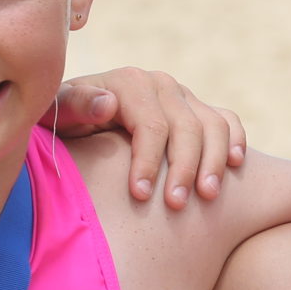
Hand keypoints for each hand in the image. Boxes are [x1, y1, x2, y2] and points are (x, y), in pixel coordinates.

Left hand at [56, 67, 245, 207]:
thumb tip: (108, 104)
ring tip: (208, 196)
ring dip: (215, 161)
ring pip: (213, 125)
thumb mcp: (55, 112)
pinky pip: (226, 120)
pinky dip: (235, 140)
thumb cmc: (62, 123)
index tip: (140, 197)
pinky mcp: (196, 109)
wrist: (75, 119)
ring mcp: (182, 96)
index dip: (148, 162)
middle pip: (187, 127)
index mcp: (128, 83)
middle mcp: (160, 85)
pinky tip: (235, 166)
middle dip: (184, 169)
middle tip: (175, 206)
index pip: (150, 125)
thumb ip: (75, 106)